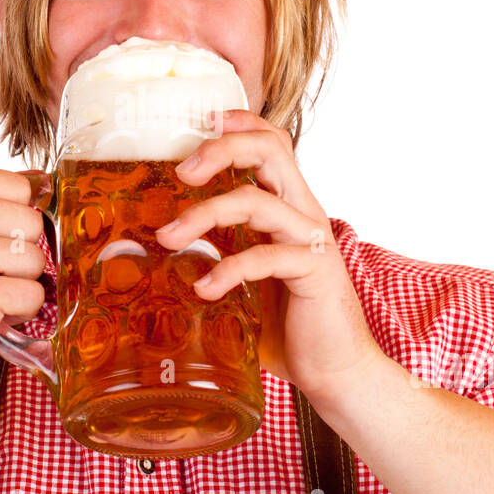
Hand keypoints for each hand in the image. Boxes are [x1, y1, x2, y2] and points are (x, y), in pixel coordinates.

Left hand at [153, 110, 379, 400]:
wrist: (336, 370)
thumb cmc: (288, 323)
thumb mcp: (247, 275)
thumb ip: (220, 250)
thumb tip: (156, 247)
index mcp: (288, 205)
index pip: (271, 142)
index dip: (239, 122)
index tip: (198, 123)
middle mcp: (303, 212)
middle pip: (270, 149)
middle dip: (221, 149)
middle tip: (180, 172)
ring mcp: (311, 240)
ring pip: (257, 201)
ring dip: (205, 214)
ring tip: (169, 239)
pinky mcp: (314, 273)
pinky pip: (267, 256)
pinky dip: (230, 269)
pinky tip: (205, 289)